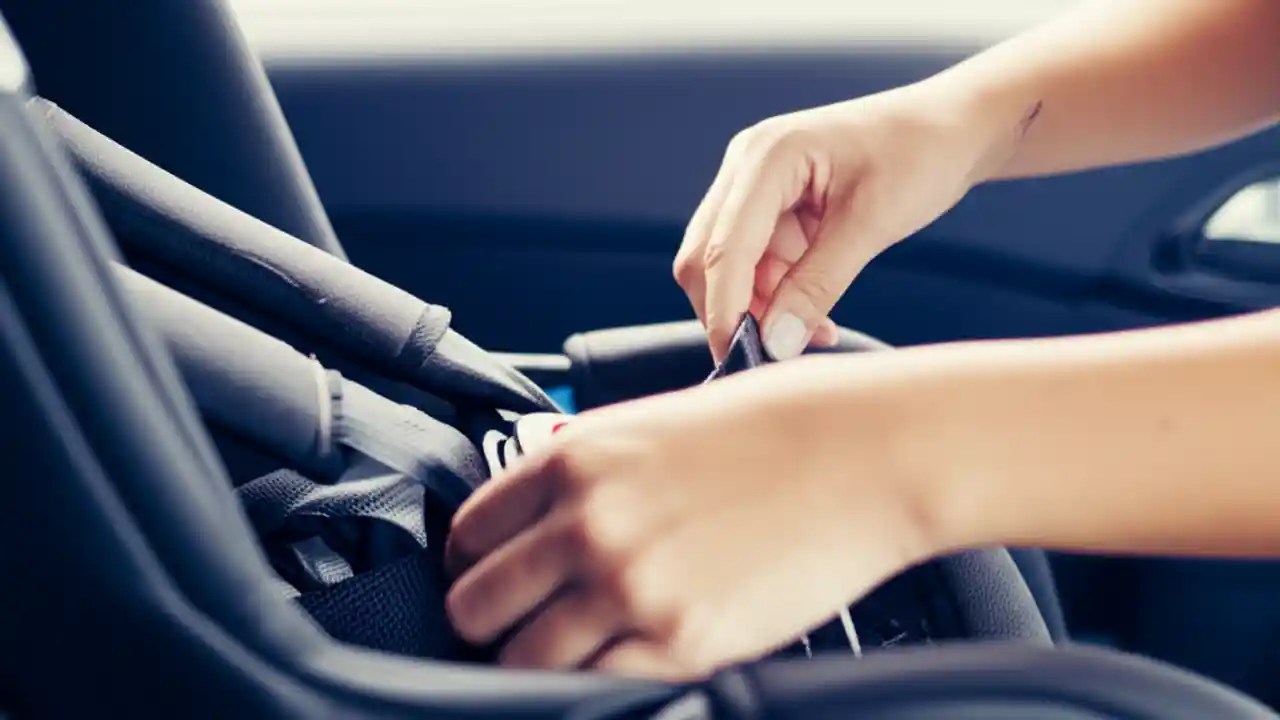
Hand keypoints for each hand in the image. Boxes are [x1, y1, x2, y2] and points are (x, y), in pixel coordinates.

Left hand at [444, 358, 939, 678]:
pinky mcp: (681, 644)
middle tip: (521, 623)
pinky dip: (599, 682)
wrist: (866, 453)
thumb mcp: (654, 424)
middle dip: (490, 621)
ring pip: (522, 662)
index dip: (472, 564)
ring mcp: (629, 589)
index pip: (468, 536)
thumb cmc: (776, 427)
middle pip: (475, 606)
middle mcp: (587, 525)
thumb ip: (585, 473)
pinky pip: (597, 687)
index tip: (489, 576)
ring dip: (537, 661)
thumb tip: (540, 517)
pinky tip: (624, 657)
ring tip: (572, 649)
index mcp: (574, 461)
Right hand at [674, 82, 1005, 361]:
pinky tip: (817, 318)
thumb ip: (818, 285)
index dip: (725, 309)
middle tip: (775, 356)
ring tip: (818, 334)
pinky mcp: (773, 208)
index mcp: (767, 156)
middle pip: (707, 257)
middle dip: (734, 310)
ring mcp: (755, 187)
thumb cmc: (921, 154)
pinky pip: (758, 265)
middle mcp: (747, 168)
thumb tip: (775, 344)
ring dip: (762, 308)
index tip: (739, 359)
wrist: (955, 127)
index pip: (724, 247)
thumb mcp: (872, 224)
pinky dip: (778, 297)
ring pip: (730, 268)